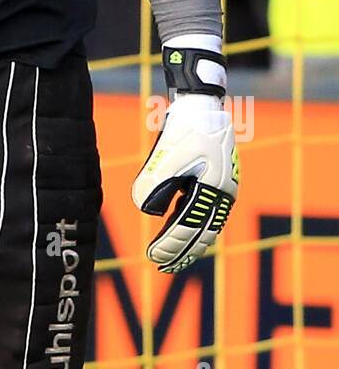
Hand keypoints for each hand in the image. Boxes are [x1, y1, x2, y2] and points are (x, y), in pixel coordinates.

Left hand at [132, 92, 237, 273]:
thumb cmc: (187, 124)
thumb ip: (156, 180)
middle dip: (181, 251)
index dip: (172, 244)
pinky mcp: (215, 181)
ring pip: (205, 224)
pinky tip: (177, 231)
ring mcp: (221, 188)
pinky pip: (204, 211)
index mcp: (215, 188)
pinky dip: (191, 225)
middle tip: (162, 266)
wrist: (203, 102)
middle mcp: (223, 193)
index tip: (154, 256)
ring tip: (172, 257)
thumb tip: (146, 208)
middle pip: (202, 232)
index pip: (191, 226)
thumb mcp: (168, 152)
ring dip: (189, 242)